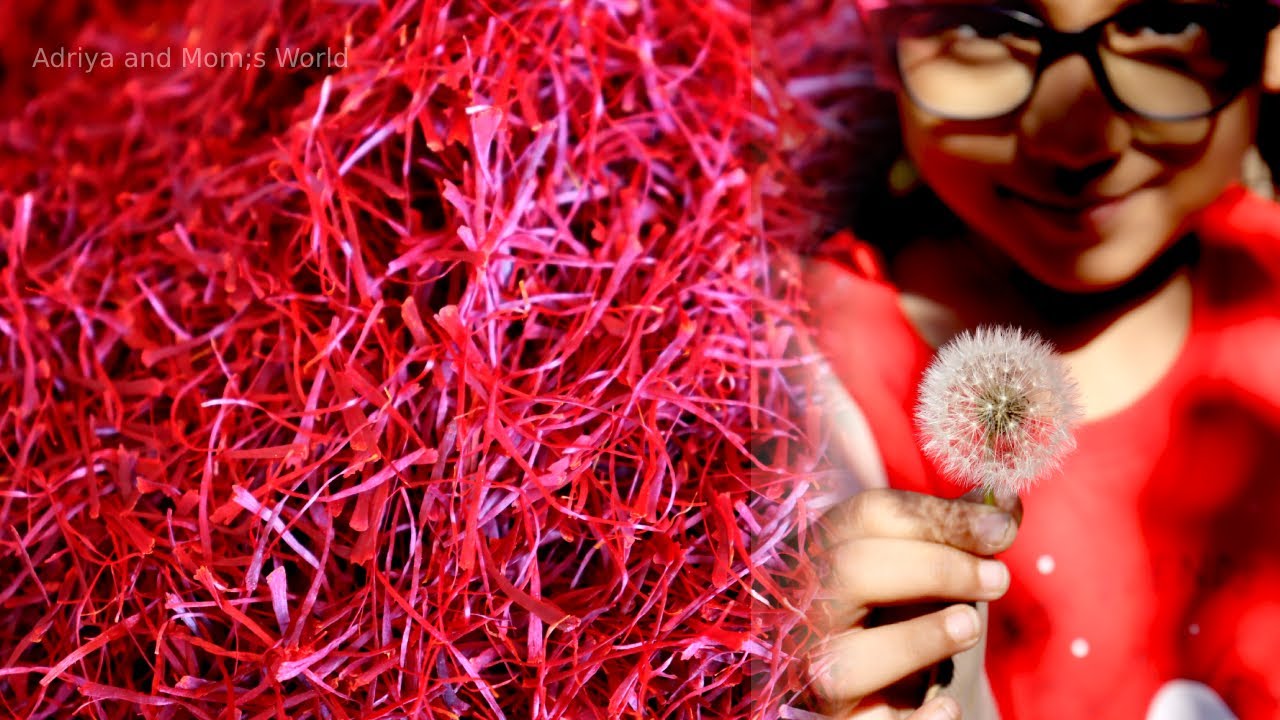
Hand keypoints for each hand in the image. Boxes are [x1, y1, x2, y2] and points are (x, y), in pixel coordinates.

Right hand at [808, 488, 1020, 718]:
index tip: (1003, 527)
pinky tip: (948, 706)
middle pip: (849, 571)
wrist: (882, 696)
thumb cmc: (903, 616)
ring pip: (845, 658)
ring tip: (971, 626)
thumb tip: (1005, 499)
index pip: (868, 516)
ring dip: (917, 639)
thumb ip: (956, 531)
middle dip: (933, 568)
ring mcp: (811, 671)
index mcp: (822, 551)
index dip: (937, 516)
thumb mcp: (925, 569)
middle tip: (1000, 579)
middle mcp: (804, 608)